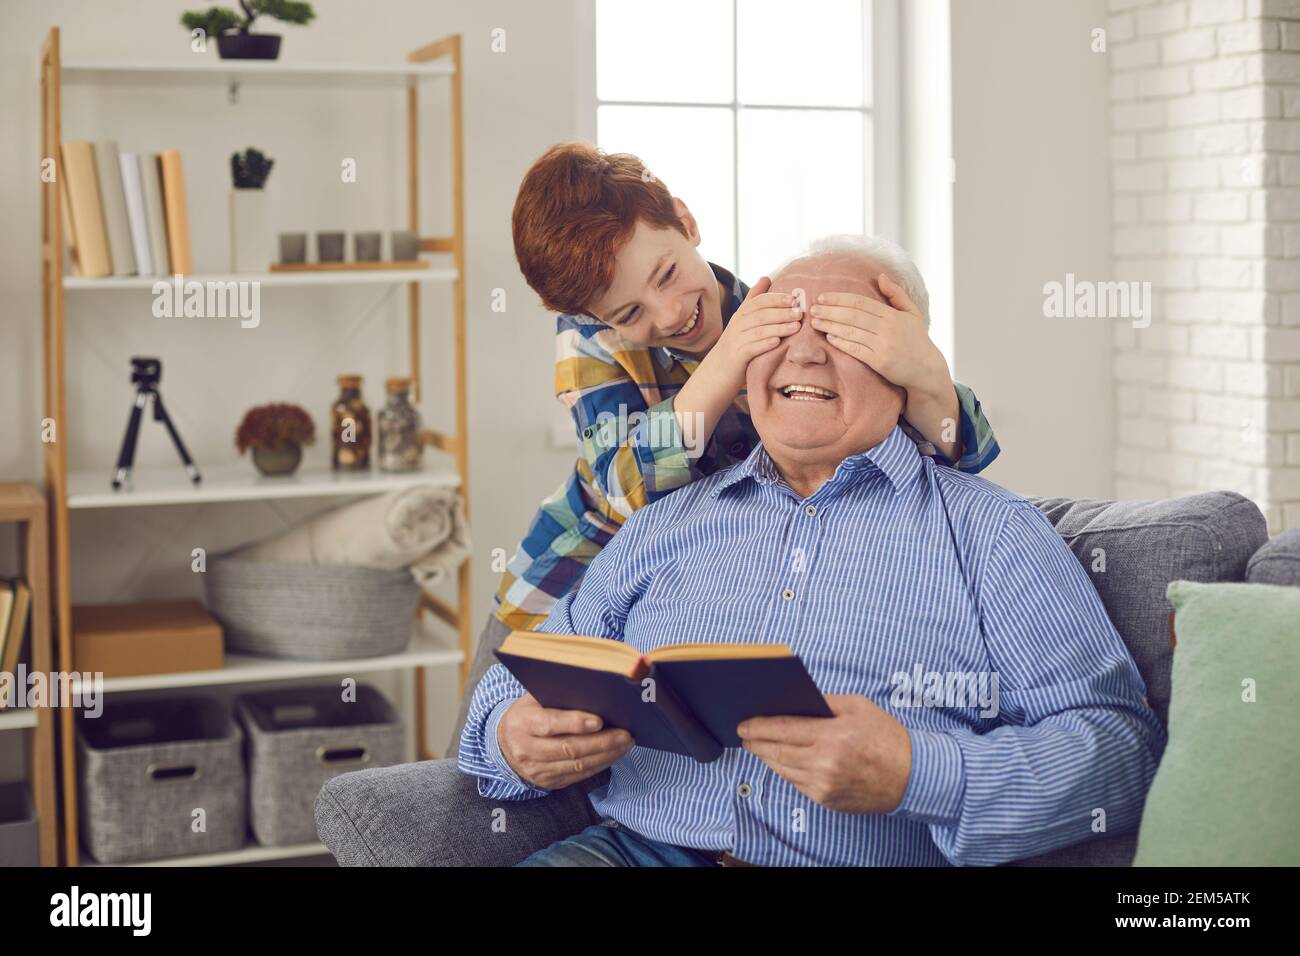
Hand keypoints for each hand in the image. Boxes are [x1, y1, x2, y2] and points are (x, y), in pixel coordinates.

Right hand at [497, 693, 633, 790]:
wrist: (503, 743)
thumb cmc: (526, 714)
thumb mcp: (533, 699)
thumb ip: (556, 696)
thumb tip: (593, 691)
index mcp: (522, 723)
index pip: (550, 724)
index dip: (575, 723)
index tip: (599, 721)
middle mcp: (526, 749)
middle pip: (568, 748)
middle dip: (601, 742)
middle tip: (625, 734)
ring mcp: (536, 770)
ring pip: (576, 765)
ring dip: (605, 755)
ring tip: (625, 744)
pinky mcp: (547, 782)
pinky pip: (577, 776)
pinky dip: (599, 765)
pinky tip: (613, 755)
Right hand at [694, 276, 802, 395]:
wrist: (717, 371)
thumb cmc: (737, 344)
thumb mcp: (743, 320)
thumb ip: (754, 299)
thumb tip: (766, 277)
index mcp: (741, 314)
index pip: (759, 301)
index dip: (776, 299)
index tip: (794, 298)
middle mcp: (737, 324)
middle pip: (761, 314)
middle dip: (781, 313)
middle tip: (800, 313)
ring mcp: (736, 340)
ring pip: (759, 330)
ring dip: (778, 327)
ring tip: (795, 327)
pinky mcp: (737, 356)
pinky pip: (752, 348)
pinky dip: (765, 344)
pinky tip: (777, 342)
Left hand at [737, 695, 911, 813]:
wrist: (911, 776)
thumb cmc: (885, 736)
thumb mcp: (858, 706)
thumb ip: (824, 701)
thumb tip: (794, 699)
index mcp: (833, 735)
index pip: (784, 729)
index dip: (759, 727)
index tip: (744, 724)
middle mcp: (825, 762)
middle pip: (777, 751)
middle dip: (756, 742)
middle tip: (744, 735)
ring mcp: (824, 785)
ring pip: (783, 770)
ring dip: (767, 758)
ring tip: (758, 747)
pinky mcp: (826, 800)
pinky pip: (796, 783)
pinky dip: (785, 771)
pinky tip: (781, 761)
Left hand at [808, 274, 960, 458]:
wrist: (926, 369)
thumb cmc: (917, 340)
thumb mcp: (912, 313)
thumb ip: (896, 294)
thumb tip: (881, 276)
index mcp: (893, 314)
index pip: (861, 302)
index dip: (840, 298)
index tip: (823, 297)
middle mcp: (888, 328)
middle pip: (853, 315)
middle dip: (830, 310)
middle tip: (812, 308)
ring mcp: (883, 345)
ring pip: (851, 332)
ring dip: (831, 325)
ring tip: (815, 321)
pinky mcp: (880, 362)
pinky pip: (856, 350)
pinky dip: (841, 342)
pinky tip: (829, 336)